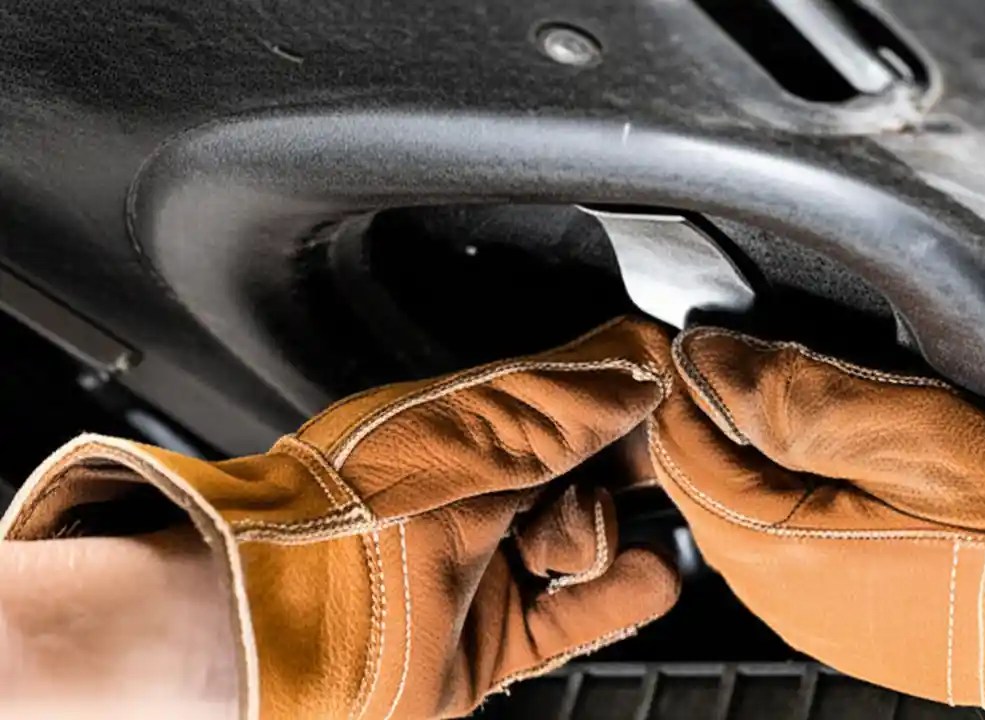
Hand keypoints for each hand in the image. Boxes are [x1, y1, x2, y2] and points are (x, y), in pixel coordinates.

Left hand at [2, 317, 679, 718]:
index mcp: (466, 426)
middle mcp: (479, 494)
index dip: (627, 392)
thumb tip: (643, 363)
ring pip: (590, 542)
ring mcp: (485, 567)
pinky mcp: (494, 639)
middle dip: (628, 464)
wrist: (278, 621)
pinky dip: (623, 594)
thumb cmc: (352, 509)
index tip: (677, 393)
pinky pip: (580, 617)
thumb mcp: (472, 434)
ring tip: (583, 540)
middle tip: (666, 462)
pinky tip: (648, 573)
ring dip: (610, 534)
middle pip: (588, 470)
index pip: (572, 396)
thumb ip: (563, 403)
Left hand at [650, 326, 984, 719]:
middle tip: (733, 364)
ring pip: (738, 520)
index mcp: (766, 542)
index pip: (680, 446)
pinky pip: (781, 554)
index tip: (691, 342)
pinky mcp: (844, 624)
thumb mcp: (886, 423)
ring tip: (781, 411)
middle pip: (700, 487)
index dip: (680, 385)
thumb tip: (705, 357)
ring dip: (744, 463)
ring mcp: (807, 616)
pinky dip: (781, 506)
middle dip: (707, 423)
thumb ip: (779, 387)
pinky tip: (823, 479)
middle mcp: (771, 593)